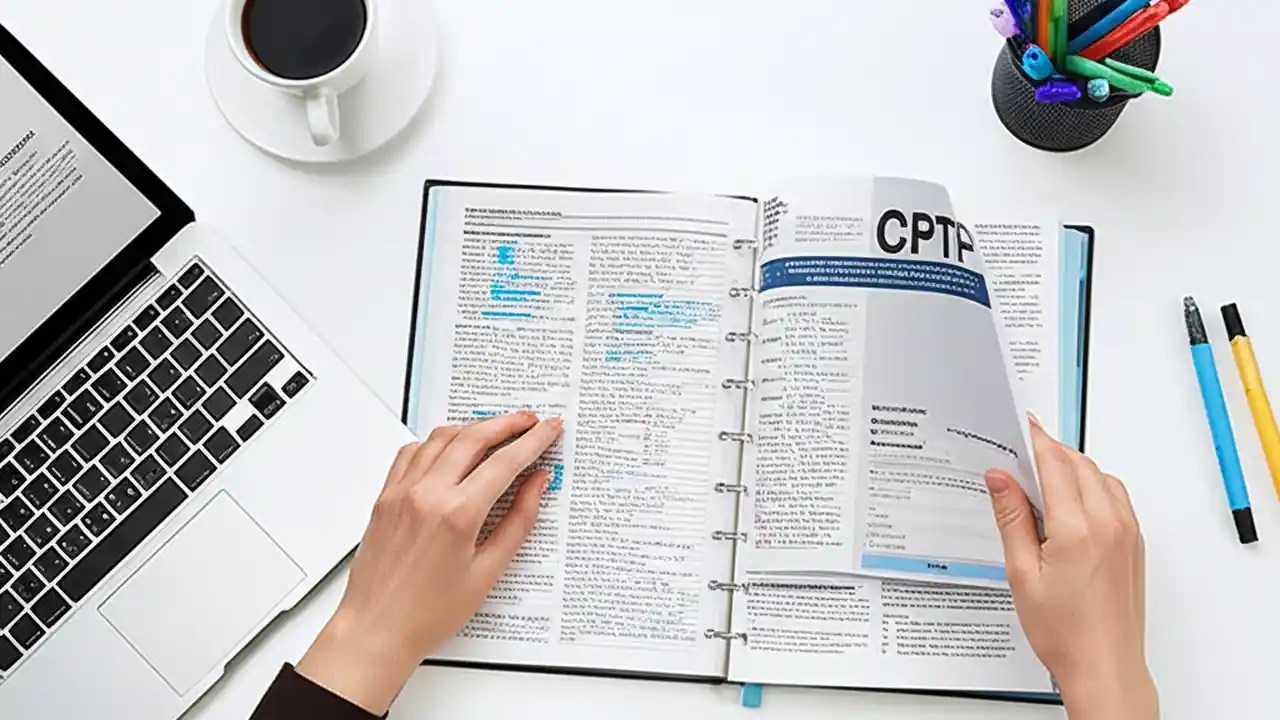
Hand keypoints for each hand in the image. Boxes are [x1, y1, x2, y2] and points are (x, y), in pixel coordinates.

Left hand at [295, 411, 562, 714]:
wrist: (376, 629)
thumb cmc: (427, 612)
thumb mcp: (488, 572)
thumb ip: (518, 521)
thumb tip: (537, 485)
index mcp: (457, 514)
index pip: (505, 462)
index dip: (533, 440)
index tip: (549, 428)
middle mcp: (427, 494)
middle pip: (474, 437)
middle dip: (508, 423)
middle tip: (529, 420)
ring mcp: (402, 492)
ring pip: (442, 437)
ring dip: (473, 427)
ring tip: (496, 429)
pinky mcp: (385, 496)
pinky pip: (412, 452)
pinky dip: (437, 441)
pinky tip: (449, 447)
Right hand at [985, 417, 1157, 719]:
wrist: (1104, 666)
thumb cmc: (1064, 631)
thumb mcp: (1022, 572)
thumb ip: (1012, 518)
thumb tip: (1001, 478)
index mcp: (1078, 529)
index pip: (1055, 464)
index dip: (1036, 440)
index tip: (1022, 426)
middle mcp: (1110, 524)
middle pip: (1079, 464)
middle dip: (1051, 452)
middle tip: (1021, 455)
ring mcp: (1128, 532)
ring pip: (1101, 477)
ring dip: (1074, 468)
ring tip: (1043, 480)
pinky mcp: (1135, 543)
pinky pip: (1116, 496)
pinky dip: (1093, 486)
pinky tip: (1071, 502)